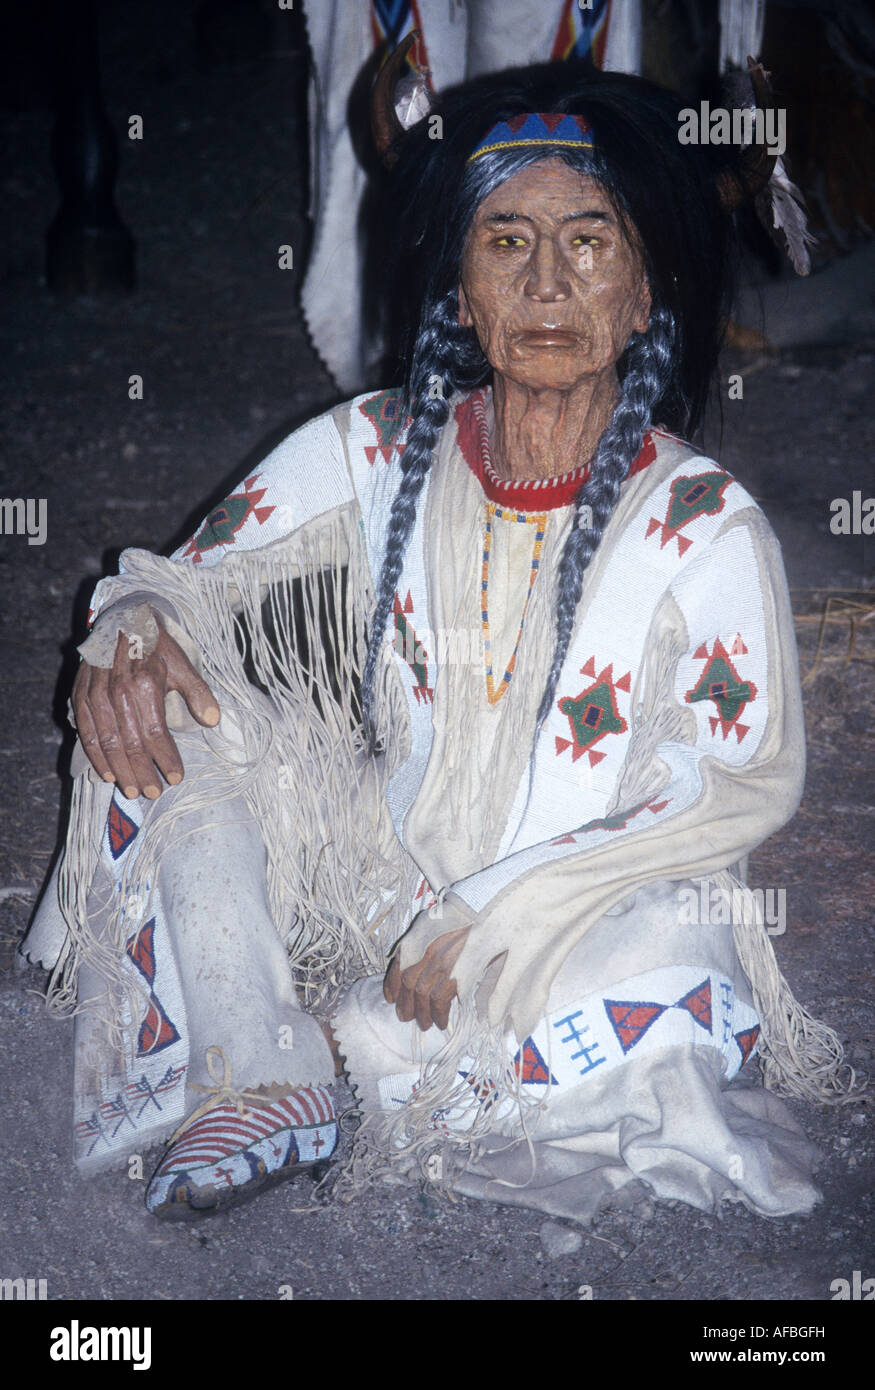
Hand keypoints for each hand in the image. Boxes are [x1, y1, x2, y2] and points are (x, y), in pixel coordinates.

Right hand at [72, 618, 219, 799]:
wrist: (122, 617)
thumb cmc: (155, 644)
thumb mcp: (181, 663)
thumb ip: (197, 692)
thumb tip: (213, 720)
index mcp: (144, 685)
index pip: (155, 733)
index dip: (166, 759)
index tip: (177, 777)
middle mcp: (117, 692)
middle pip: (130, 743)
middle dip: (143, 772)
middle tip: (154, 793)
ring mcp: (96, 695)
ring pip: (107, 742)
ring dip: (120, 770)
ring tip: (133, 790)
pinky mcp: (81, 696)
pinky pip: (87, 732)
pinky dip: (96, 756)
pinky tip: (108, 773)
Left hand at [383, 925, 470, 1031]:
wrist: (486, 917)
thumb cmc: (465, 922)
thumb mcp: (437, 926)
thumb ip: (425, 943)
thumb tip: (420, 967)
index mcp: (419, 938)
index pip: (398, 966)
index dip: (392, 985)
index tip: (391, 998)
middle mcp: (425, 951)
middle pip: (409, 984)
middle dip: (405, 1004)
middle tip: (406, 1017)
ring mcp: (439, 963)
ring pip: (422, 995)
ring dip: (422, 1013)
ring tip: (425, 1024)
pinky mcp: (454, 974)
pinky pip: (439, 1000)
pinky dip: (439, 1014)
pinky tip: (441, 1021)